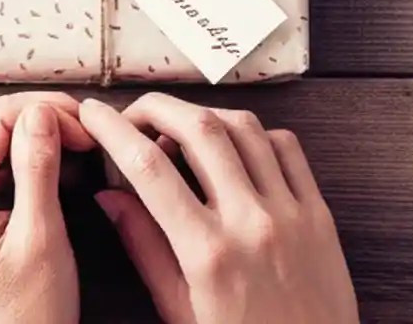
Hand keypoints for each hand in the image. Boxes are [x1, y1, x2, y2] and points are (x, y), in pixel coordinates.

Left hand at [0, 92, 94, 323]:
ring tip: (70, 146)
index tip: (82, 124)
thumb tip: (42, 112)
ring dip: (24, 130)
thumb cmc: (29, 311)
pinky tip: (51, 164)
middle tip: (77, 130)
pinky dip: (17, 152)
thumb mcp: (41, 236)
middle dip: (30, 114)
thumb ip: (37, 168)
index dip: (40, 111)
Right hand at [81, 93, 357, 323]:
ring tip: (179, 131)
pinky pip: (288, 147)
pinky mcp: (319, 213)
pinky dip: (254, 134)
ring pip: (245, 127)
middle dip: (156, 108)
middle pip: (198, 128)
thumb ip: (144, 248)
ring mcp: (291, 213)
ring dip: (204, 116)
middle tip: (134, 115)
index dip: (113, 130)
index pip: (148, 168)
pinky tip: (233, 148)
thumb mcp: (178, 311)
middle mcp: (251, 223)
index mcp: (207, 254)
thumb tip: (108, 196)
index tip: (93, 114)